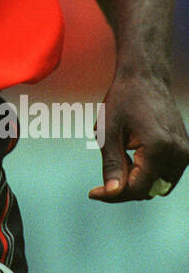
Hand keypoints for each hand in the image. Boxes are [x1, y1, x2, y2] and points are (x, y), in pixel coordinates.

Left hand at [89, 73, 188, 201]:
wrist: (146, 77)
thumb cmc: (124, 99)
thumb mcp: (109, 131)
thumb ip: (111, 164)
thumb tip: (111, 193)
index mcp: (160, 147)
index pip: (138, 188)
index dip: (114, 195)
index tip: (93, 192)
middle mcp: (178, 153)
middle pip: (149, 191)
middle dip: (125, 187)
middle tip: (104, 174)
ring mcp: (185, 152)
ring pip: (158, 185)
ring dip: (137, 180)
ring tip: (122, 155)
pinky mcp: (185, 151)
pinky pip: (165, 174)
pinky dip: (148, 172)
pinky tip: (133, 153)